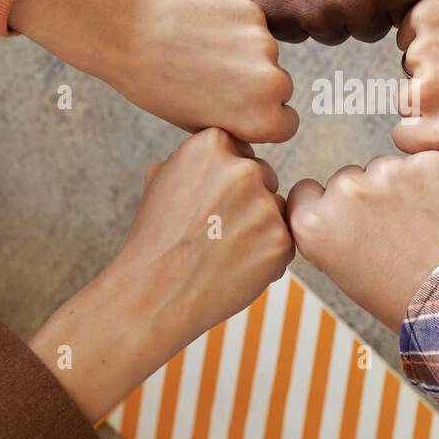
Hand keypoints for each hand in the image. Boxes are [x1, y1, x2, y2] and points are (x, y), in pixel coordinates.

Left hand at [10, 0, 297, 142]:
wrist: (128, 33)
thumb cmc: (156, 87)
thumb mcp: (198, 125)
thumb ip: (237, 126)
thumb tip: (256, 129)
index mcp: (263, 121)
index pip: (287, 123)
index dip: (264, 116)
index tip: (240, 108)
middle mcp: (273, 84)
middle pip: (280, 87)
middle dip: (256, 83)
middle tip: (214, 77)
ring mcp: (265, 44)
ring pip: (265, 53)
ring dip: (244, 52)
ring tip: (201, 51)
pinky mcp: (253, 12)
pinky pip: (253, 23)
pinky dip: (234, 25)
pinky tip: (201, 27)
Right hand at [30, 128, 292, 420]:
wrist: (154, 293)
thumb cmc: (154, 238)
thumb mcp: (161, 178)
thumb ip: (195, 158)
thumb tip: (219, 147)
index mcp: (211, 145)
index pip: (240, 152)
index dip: (226, 180)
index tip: (210, 203)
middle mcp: (243, 169)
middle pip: (263, 178)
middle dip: (248, 202)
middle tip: (217, 231)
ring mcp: (264, 205)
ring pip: (275, 209)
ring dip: (259, 228)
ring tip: (223, 251)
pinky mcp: (280, 240)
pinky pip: (284, 240)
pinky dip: (267, 255)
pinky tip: (236, 267)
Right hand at [286, 152, 438, 332]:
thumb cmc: (402, 298)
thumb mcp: (343, 272)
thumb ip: (331, 233)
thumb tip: (335, 208)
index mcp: (313, 222)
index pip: (305, 192)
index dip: (326, 206)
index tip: (348, 222)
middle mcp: (343, 191)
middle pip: (347, 178)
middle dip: (366, 198)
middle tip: (395, 234)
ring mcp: (385, 172)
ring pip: (385, 169)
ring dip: (399, 188)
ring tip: (423, 228)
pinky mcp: (426, 162)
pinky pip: (423, 163)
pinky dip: (433, 182)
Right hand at [393, 0, 438, 159]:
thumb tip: (426, 148)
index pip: (403, 138)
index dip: (424, 128)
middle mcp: (429, 94)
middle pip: (405, 101)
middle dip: (429, 94)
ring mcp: (425, 51)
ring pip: (410, 63)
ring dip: (433, 59)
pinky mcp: (426, 15)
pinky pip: (411, 30)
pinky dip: (430, 30)